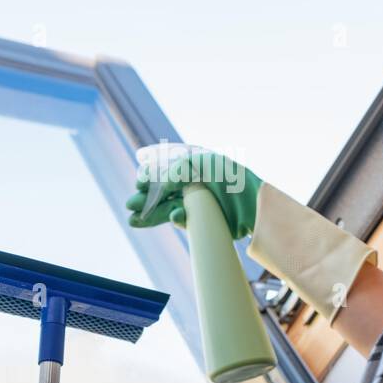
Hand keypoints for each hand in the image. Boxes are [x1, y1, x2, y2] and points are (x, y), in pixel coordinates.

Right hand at [126, 143, 262, 239]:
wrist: (251, 204)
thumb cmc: (228, 177)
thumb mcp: (197, 165)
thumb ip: (173, 171)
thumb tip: (157, 184)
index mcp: (193, 163)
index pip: (165, 166)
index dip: (150, 173)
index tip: (138, 180)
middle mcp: (193, 181)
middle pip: (163, 190)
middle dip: (146, 197)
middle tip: (131, 204)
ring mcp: (197, 200)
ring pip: (167, 207)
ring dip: (150, 213)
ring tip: (133, 219)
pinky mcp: (201, 218)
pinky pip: (181, 218)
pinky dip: (174, 218)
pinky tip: (173, 217)